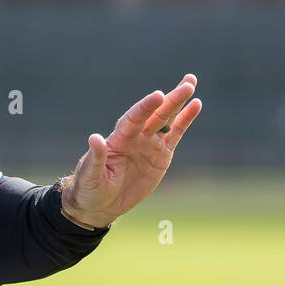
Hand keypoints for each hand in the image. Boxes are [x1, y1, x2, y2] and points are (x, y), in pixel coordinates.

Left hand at [61, 74, 202, 229]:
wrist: (99, 203)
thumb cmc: (90, 188)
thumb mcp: (90, 174)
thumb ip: (96, 157)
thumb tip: (95, 138)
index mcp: (118, 139)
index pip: (133, 119)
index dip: (145, 107)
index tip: (158, 95)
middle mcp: (135, 137)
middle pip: (154, 114)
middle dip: (170, 99)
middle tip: (188, 83)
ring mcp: (149, 144)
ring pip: (167, 119)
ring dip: (178, 102)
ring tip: (191, 83)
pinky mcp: (161, 155)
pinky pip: (175, 134)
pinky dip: (184, 120)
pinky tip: (195, 105)